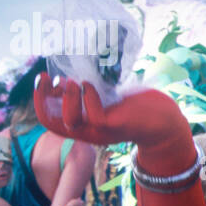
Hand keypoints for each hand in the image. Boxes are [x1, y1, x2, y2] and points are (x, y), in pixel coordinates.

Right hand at [35, 74, 195, 174]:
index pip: (50, 119)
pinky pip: (96, 116)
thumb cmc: (136, 107)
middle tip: (45, 77)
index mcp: (84, 126)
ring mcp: (102, 130)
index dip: (40, 100)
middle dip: (42, 100)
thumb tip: (74, 73)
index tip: (42, 78)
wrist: (165, 121)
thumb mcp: (109, 98)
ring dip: (66, 99)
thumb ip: (92, 92)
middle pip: (52, 124)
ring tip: (69, 80)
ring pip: (71, 122)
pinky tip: (89, 84)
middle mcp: (89, 132)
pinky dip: (88, 98)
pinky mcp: (117, 125)